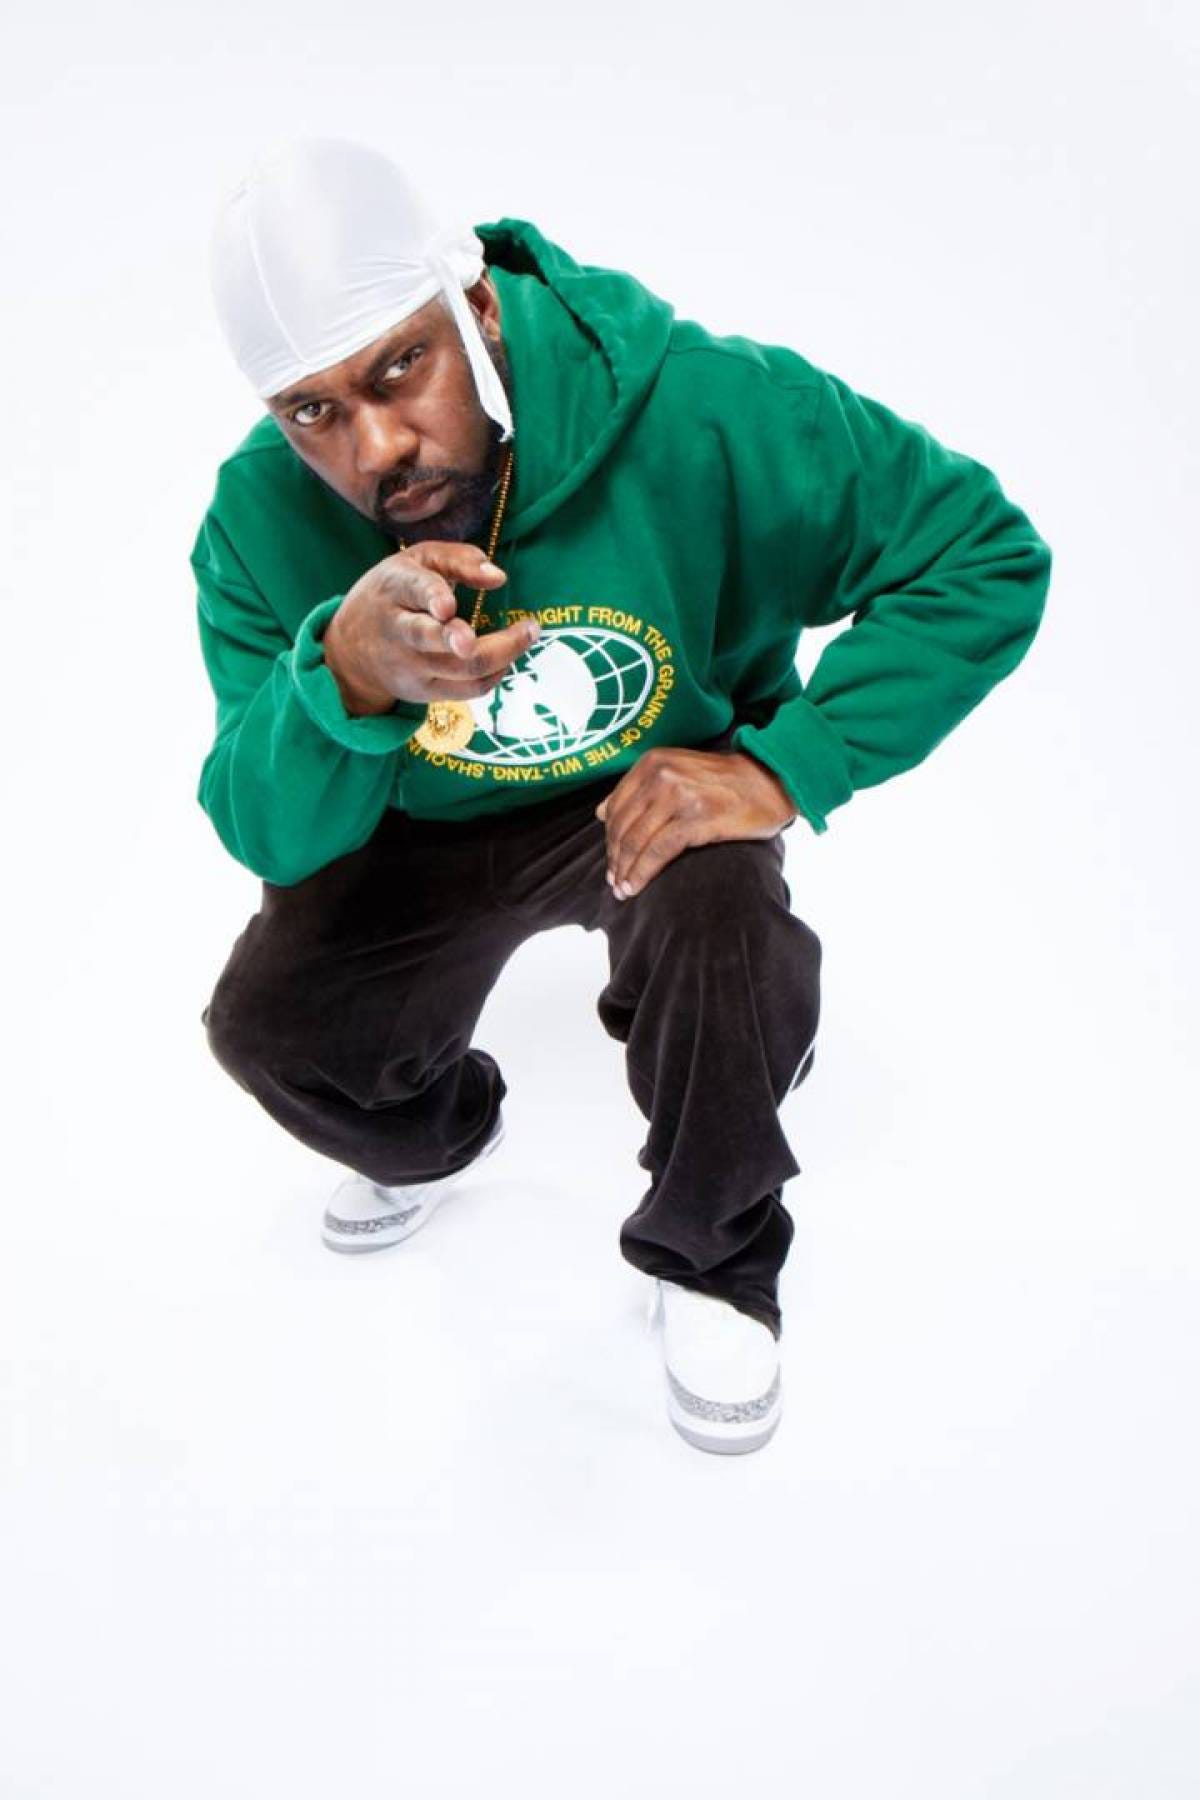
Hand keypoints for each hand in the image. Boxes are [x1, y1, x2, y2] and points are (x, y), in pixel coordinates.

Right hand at [322, 541, 539, 715]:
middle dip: (470, 639)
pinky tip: (507, 657)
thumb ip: (457, 559)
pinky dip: (495, 673)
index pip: (412, 590)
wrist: (349, 651)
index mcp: (393, 588)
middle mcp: (397, 630)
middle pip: (433, 638)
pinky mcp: (423, 693)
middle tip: (522, 629)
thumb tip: (498, 577)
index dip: (432, 597)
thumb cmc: (393, 594)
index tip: (449, 606)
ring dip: (505, 653)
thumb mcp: (416, 562)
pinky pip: (468, 690)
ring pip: (461, 670)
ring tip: (528, 632)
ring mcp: (409, 667)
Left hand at [594, 746, 797, 898]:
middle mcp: (662, 775)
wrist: (770, 782)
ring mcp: (679, 796)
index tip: (611, 861)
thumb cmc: (725, 783)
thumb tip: (601, 812)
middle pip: (623, 826)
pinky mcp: (697, 818)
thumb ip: (640, 788)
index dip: (608, 839)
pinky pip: (657, 852)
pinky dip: (642, 873)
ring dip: (625, 870)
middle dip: (615, 859)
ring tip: (622, 890)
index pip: (616, 806)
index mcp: (653, 762)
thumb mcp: (678, 771)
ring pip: (636, 841)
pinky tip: (636, 887)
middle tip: (614, 882)